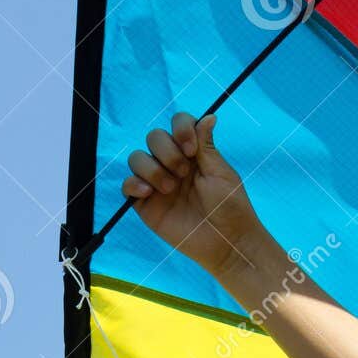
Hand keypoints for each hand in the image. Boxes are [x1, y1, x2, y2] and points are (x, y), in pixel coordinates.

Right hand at [122, 111, 258, 276]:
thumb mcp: (221, 172)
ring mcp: (158, 183)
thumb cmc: (230, 207)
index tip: (191, 150)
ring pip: (137, 158)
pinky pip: (127, 185)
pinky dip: (134, 184)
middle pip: (154, 137)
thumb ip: (206, 145)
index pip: (178, 125)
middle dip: (167, 151)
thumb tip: (209, 115)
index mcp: (193, 153)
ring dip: (152, 168)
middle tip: (183, 174)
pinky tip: (149, 192)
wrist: (226, 242)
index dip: (180, 129)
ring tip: (171, 188)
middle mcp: (173, 164)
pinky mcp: (146, 204)